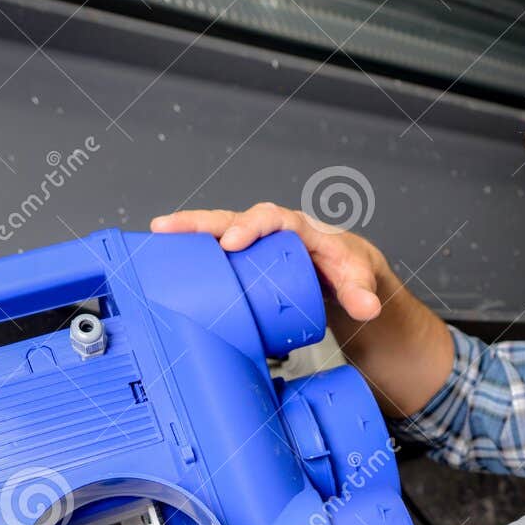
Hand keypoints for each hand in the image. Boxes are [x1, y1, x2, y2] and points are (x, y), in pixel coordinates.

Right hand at [151, 202, 385, 326]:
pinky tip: (167, 257)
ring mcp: (257, 245)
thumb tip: (367, 307)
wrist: (347, 278)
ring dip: (188, 233)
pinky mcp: (247, 260)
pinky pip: (218, 251)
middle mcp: (274, 231)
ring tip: (157, 236)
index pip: (274, 218)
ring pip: (219, 231)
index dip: (251, 226)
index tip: (232, 242)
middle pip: (234, 218)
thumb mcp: (362, 281)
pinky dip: (194, 251)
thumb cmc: (351, 271)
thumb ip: (363, 292)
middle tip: (171, 227)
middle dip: (202, 222)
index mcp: (301, 228)